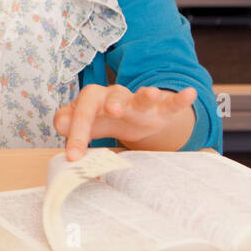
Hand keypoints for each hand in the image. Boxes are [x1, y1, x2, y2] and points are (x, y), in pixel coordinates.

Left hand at [54, 83, 197, 160]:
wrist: (128, 117)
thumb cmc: (101, 119)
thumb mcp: (84, 122)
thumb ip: (69, 122)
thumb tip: (61, 124)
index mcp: (93, 99)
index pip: (83, 113)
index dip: (78, 134)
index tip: (73, 157)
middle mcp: (115, 96)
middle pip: (111, 98)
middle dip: (111, 103)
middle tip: (111, 111)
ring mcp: (138, 102)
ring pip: (141, 97)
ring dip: (145, 95)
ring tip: (150, 93)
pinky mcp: (160, 110)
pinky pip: (170, 103)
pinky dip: (179, 99)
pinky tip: (189, 93)